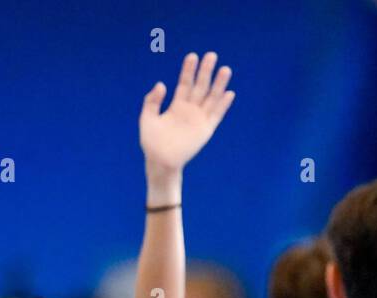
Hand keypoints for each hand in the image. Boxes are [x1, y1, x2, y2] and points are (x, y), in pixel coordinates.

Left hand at [140, 52, 234, 175]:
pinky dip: (223, 105)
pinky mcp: (205, 130)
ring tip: (225, 69)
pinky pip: (216, 115)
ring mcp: (199, 119)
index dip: (188, 70)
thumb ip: (152, 101)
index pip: (185, 83)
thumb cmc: (152, 142)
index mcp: (177, 105)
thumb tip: (160, 84)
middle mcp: (190, 109)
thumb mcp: (147, 118)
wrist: (160, 162)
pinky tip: (229, 93)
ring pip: (211, 98)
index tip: (193, 56)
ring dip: (218, 84)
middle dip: (205, 71)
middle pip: (200, 86)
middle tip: (211, 55)